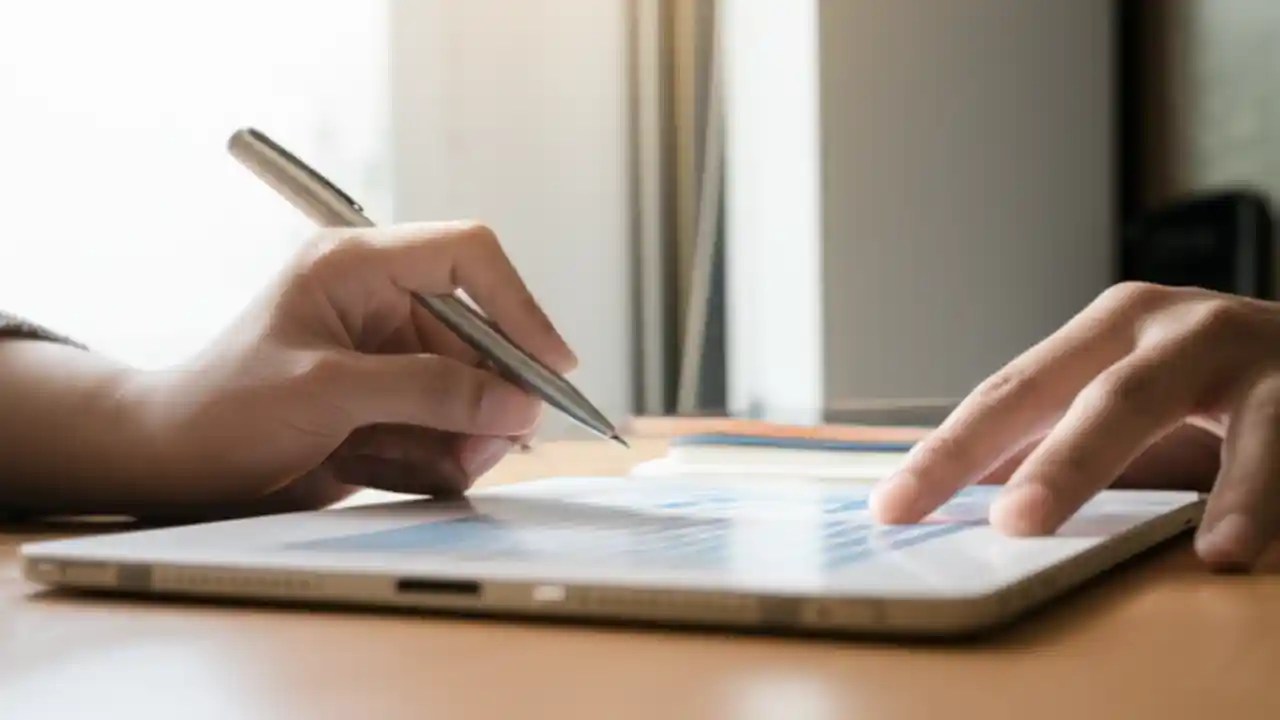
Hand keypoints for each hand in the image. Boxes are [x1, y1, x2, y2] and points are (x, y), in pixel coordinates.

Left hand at [125, 221, 575, 513]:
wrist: (173, 468)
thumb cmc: (223, 410)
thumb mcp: (327, 392)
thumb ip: (427, 391)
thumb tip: (517, 403)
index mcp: (359, 267)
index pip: (467, 256)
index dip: (519, 304)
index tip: (553, 364)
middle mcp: (382, 305)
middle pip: (481, 338)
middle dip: (488, 397)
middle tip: (488, 445)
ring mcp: (388, 358)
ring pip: (471, 392)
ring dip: (460, 437)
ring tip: (427, 466)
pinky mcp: (389, 405)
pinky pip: (446, 429)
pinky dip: (434, 458)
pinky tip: (384, 468)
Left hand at [869, 282, 1279, 569]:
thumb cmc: (1219, 389)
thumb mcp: (1133, 402)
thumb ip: (1058, 441)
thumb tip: (959, 498)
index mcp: (1109, 331)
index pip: (1011, 394)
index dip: (950, 451)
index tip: (892, 506)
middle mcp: (1168, 327)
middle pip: (1089, 396)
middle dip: (1045, 463)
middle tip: (1005, 527)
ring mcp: (1243, 351)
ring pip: (1172, 409)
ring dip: (1121, 470)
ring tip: (1076, 531)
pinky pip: (1273, 448)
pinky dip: (1250, 500)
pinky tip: (1223, 550)